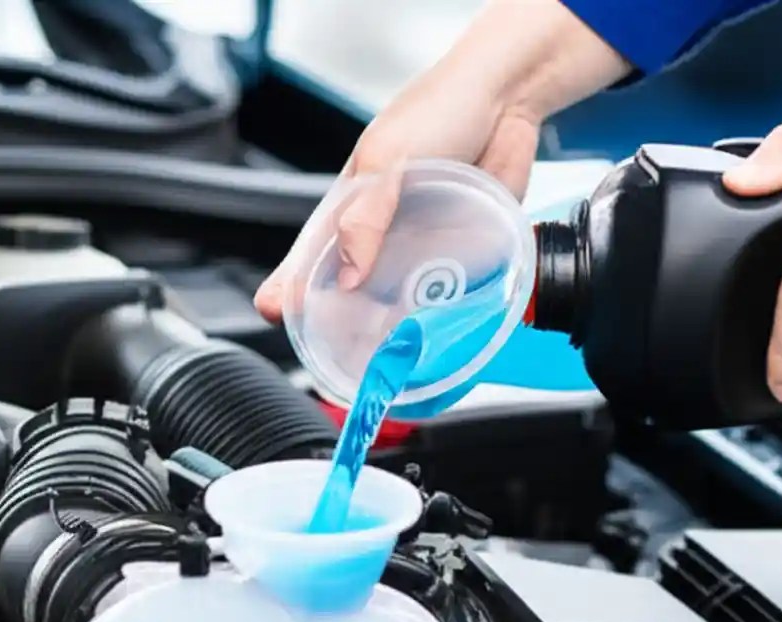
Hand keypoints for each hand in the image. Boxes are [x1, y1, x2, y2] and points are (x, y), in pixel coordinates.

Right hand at [253, 0, 629, 322]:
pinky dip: (441, 317)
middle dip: (336, 321)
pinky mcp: (465, 254)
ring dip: (389, 329)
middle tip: (329, 353)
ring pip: (398, 299)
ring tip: (380, 362)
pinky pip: (448, 293)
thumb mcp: (388, 156)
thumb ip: (366, 214)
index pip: (311, 253)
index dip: (289, 284)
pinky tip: (436, 340)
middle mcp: (384, 233)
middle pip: (350, 288)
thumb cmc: (438, 110)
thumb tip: (348, 273)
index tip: (274, 312)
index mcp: (352, 205)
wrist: (508, 101)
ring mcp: (424, 246)